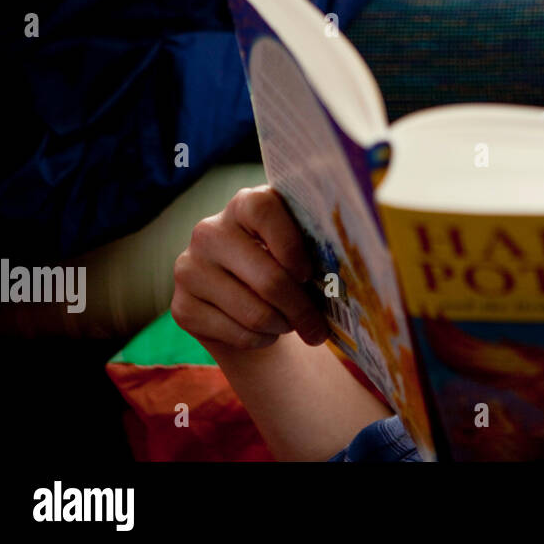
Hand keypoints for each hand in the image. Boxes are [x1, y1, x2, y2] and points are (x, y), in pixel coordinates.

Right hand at [172, 185, 330, 353]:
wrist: (246, 296)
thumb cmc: (288, 262)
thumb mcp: (302, 243)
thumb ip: (320, 243)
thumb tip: (362, 264)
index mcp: (245, 203)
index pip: (267, 213)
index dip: (294, 248)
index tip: (311, 274)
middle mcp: (210, 231)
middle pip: (268, 278)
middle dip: (302, 309)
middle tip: (320, 328)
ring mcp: (190, 268)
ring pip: (254, 312)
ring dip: (284, 326)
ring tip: (293, 324)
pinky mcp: (181, 307)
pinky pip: (235, 334)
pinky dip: (262, 340)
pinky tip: (268, 331)